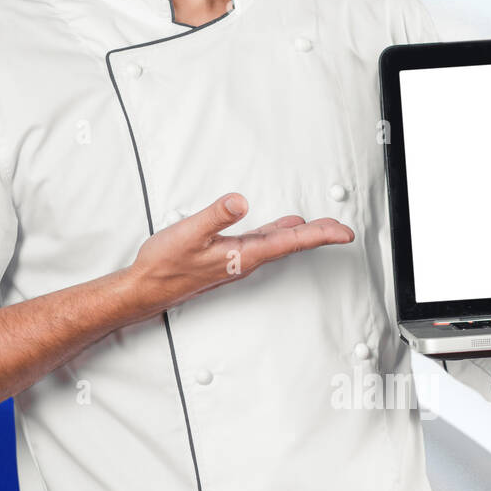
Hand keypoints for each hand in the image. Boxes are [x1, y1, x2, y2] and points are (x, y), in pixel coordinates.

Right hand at [126, 192, 353, 312]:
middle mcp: (246, 259)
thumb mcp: (189, 234)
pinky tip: (282, 227)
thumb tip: (240, 201)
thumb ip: (215, 216)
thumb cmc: (165, 265)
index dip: (321, 235)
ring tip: (321, 226)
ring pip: (278, 244)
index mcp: (244, 254)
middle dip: (319, 235)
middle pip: (291, 244)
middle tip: (342, 229)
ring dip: (301, 235)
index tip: (344, 232)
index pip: (291, 242)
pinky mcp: (227, 256)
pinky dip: (278, 233)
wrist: (147, 289)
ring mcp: (237, 259)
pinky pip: (262, 243)